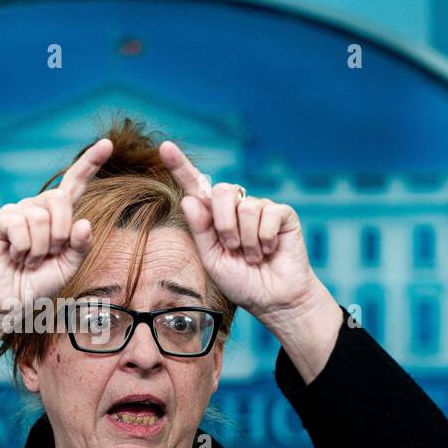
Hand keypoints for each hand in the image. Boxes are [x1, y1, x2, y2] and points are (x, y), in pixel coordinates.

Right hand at [0, 137, 111, 322]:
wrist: (4, 304)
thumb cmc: (33, 285)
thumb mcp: (66, 268)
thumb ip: (80, 247)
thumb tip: (83, 221)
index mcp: (55, 217)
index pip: (74, 184)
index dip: (89, 164)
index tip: (107, 144)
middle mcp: (34, 208)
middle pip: (59, 199)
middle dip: (60, 234)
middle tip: (46, 256)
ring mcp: (13, 212)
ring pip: (39, 217)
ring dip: (39, 248)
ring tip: (27, 260)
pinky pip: (18, 224)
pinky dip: (21, 248)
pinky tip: (12, 256)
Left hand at [159, 140, 324, 319]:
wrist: (272, 300)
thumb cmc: (241, 281)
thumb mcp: (212, 259)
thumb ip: (200, 230)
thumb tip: (190, 199)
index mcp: (214, 217)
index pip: (196, 187)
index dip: (181, 167)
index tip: (165, 147)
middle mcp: (236, 207)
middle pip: (221, 190)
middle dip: (224, 224)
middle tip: (233, 248)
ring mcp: (260, 208)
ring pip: (245, 206)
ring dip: (246, 239)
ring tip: (253, 255)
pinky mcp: (282, 213)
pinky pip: (269, 213)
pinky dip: (265, 238)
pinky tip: (269, 250)